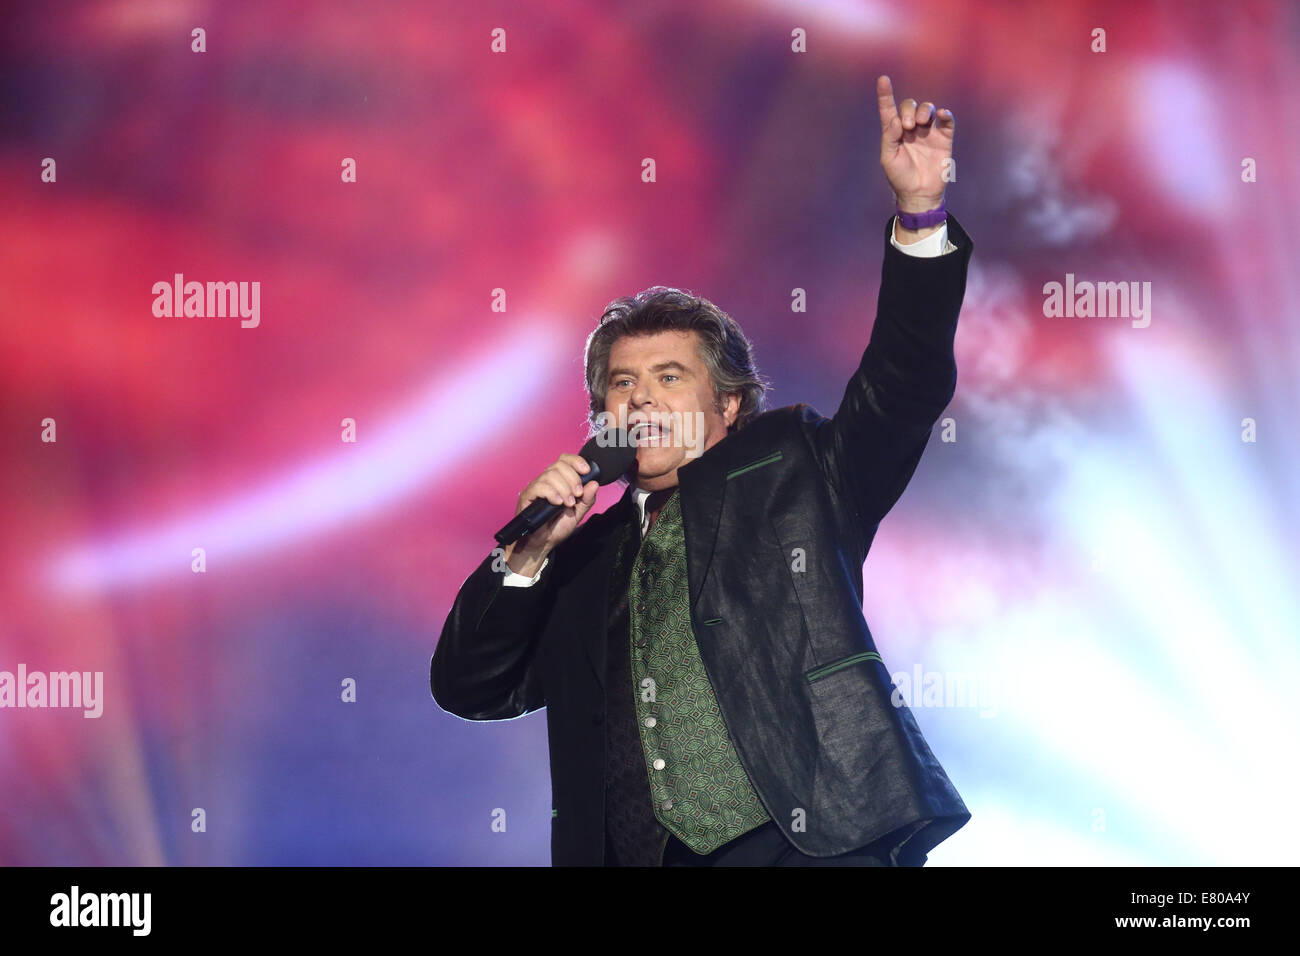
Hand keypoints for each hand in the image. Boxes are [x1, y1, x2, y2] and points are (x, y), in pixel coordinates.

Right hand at [502, 453, 599, 574]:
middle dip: (573, 479)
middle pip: (559, 465)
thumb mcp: (578, 513)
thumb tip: (594, 483)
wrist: (543, 543)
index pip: (565, 460)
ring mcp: (536, 487)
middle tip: (577, 494)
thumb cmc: (557, 528)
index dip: (576, 461)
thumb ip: (587, 499)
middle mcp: (547, 481)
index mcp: (559, 481)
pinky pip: (539, 486)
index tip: (586, 471)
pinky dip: (552, 493)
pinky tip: (558, 503)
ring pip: (550, 475)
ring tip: (568, 503)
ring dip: (564, 488)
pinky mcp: (527, 495)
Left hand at [876, 75, 954, 213]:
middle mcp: (911, 129)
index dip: (885, 94)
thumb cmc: (900, 177)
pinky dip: (944, 114)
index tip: (883, 79)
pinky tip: (941, 114)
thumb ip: (890, 137)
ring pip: (927, 109)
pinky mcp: (943, 138)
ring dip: (923, 111)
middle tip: (908, 126)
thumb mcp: (888, 158)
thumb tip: (897, 119)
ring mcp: (928, 132)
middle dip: (909, 110)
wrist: (919, 193)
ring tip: (920, 123)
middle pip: (910, 106)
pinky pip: (946, 120)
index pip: (888, 110)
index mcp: (894, 132)